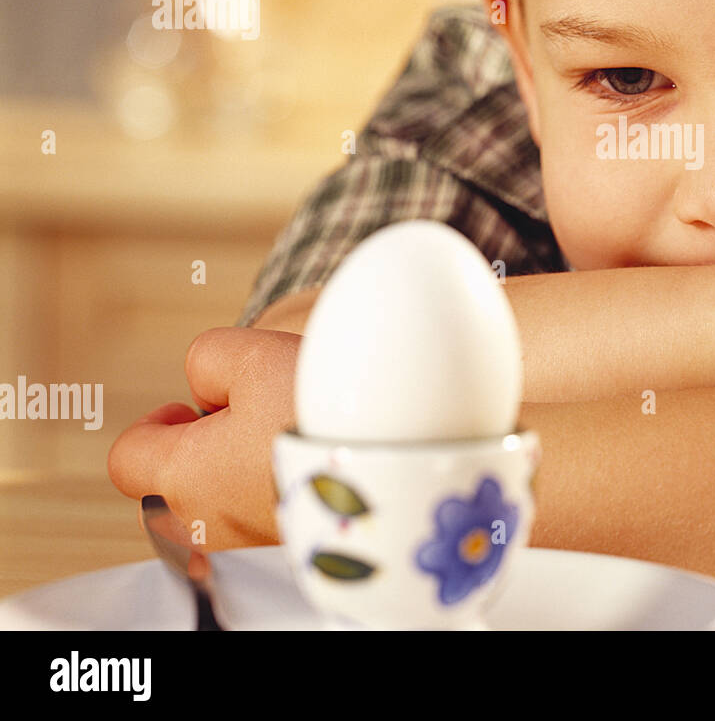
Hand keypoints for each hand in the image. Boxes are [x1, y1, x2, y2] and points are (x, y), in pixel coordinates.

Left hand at [108, 327, 299, 548]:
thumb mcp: (251, 355)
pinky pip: (265, 520)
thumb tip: (207, 385)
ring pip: (222, 505)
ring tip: (291, 436)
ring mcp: (252, 545)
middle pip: (175, 487)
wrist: (397, 455)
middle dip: (203, 450)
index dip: (154, 423)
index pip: (129, 457)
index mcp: (184, 476)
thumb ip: (206, 359)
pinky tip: (317, 460)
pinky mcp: (293, 549)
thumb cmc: (316, 410)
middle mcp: (209, 523)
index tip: (194, 406)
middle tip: (251, 417)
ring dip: (241, 472)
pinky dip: (279, 491)